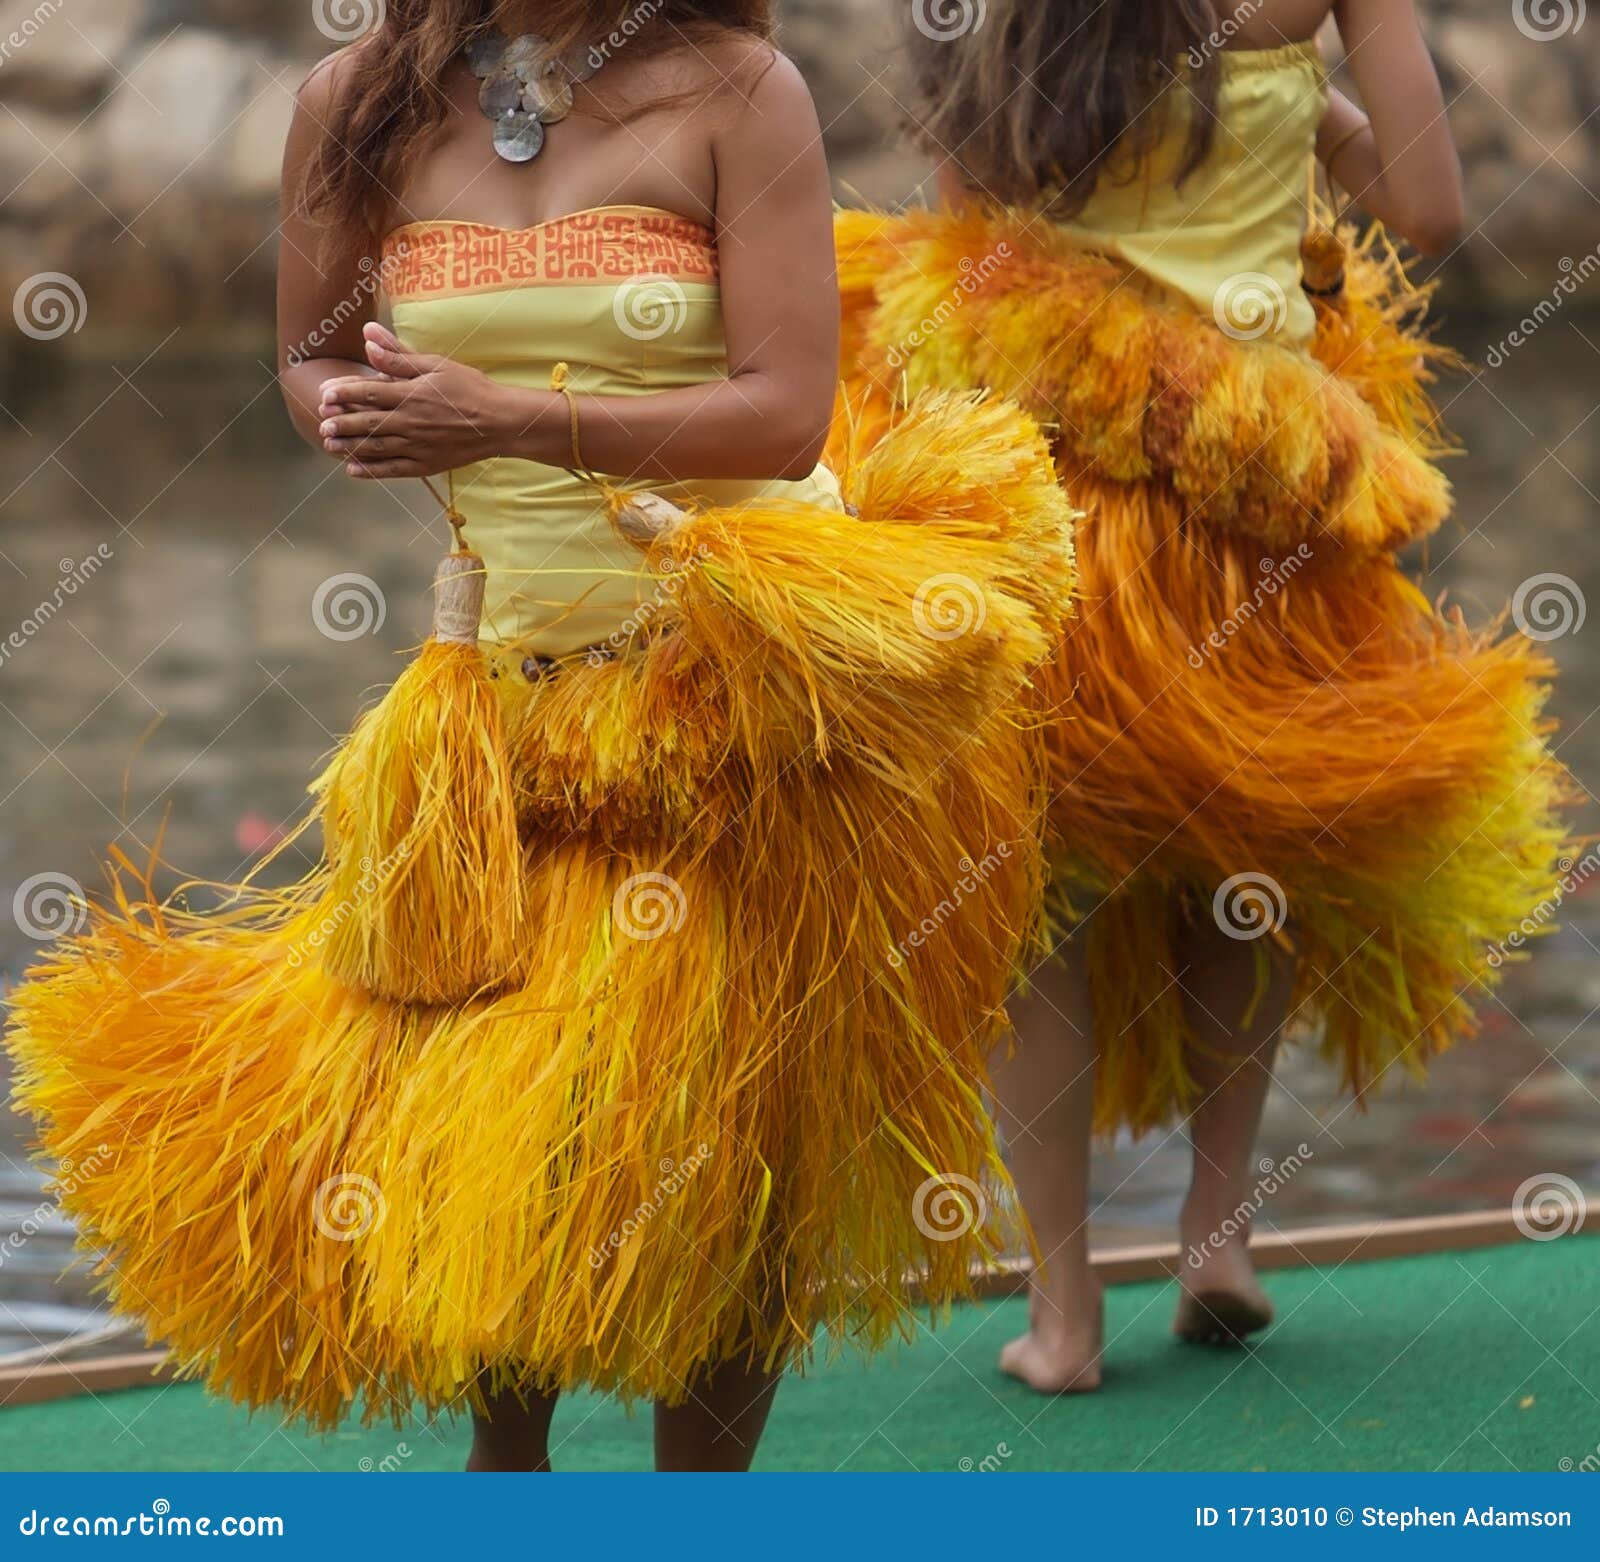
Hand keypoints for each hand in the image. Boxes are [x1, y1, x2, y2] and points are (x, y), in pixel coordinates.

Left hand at [318, 323, 517, 478]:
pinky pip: (393, 470)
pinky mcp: (426, 464)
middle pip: (367, 423)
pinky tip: (352, 469)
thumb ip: (398, 356)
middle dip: (341, 422)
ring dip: (349, 446)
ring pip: (375, 448)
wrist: (500, 422)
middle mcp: (411, 423)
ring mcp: (417, 447)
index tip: (324, 393)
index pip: (369, 393)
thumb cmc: (470, 388)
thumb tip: (369, 335)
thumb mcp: (436, 365)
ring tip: (328, 444)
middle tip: (321, 422)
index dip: (344, 393)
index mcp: (411, 395)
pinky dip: (371, 471)